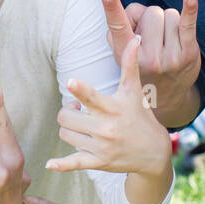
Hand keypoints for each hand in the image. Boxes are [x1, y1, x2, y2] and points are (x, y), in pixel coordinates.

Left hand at [47, 36, 171, 179]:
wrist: (154, 153)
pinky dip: (60, 165)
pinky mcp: (98, 162)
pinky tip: (50, 164)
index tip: (71, 82)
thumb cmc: (140, 116)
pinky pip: (73, 163)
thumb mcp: (135, 91)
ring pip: (65, 134)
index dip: (80, 89)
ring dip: (69, 128)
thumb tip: (136, 38)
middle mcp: (106, 128)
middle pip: (65, 117)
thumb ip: (130, 65)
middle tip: (78, 111)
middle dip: (67, 112)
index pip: (93, 97)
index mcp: (113, 108)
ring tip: (81, 125)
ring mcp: (101, 147)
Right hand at [102, 0, 200, 117]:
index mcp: (126, 53)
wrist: (165, 95)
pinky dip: (190, 10)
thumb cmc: (141, 64)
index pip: (118, 26)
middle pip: (151, 13)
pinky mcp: (189, 53)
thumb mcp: (122, 51)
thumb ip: (122, 26)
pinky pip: (188, 25)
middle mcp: (147, 57)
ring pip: (170, 14)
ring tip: (166, 41)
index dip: (111, 8)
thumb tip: (136, 12)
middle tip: (151, 37)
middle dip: (152, 18)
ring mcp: (169, 57)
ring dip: (169, 22)